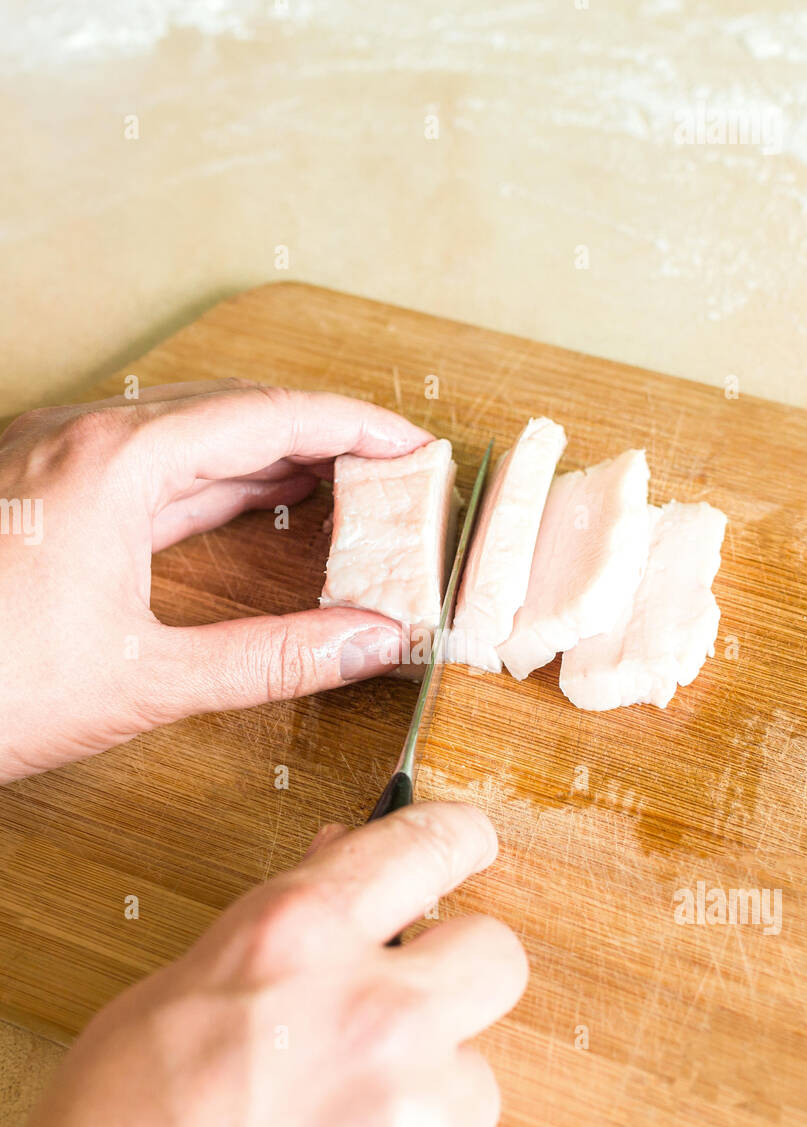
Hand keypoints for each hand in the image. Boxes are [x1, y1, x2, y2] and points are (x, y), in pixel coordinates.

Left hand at [0, 381, 430, 781]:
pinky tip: (232, 499)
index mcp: (116, 462)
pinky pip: (139, 457)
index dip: (350, 427)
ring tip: (327, 478)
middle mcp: (78, 438)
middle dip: (313, 432)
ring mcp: (47, 456)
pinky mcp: (31, 489)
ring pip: (179, 428)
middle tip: (381, 466)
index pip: (265, 416)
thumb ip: (273, 659)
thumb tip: (371, 642)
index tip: (409, 445)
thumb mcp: (145, 681)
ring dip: (258, 449)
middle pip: (226, 407)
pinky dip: (204, 474)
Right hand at [0, 802, 526, 1126]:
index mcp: (297, 942)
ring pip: (472, 1084)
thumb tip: (346, 865)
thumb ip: (281, 934)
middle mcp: (379, 1020)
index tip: (466, 844)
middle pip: (492, 957)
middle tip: (397, 1019)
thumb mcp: (177, 996)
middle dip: (451, 978)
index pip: (420, 846)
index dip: (451, 839)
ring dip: (423, 1103)